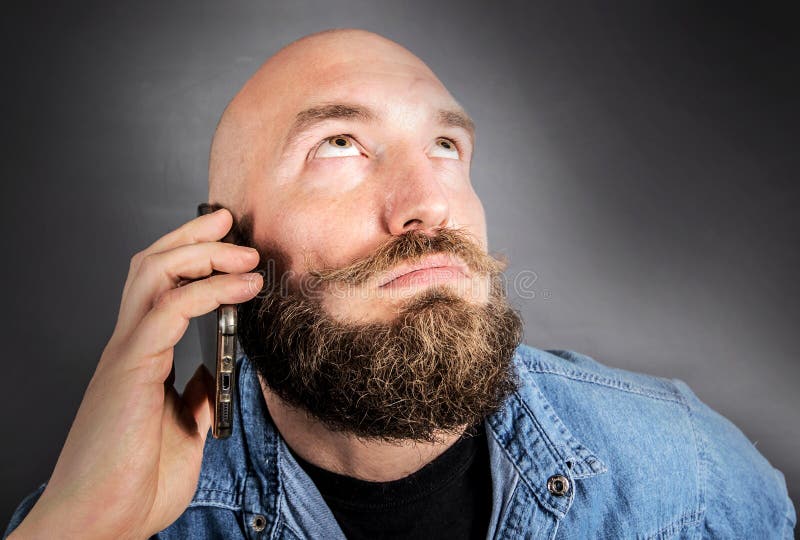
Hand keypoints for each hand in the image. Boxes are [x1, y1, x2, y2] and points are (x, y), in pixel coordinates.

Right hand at [12, 208, 262, 538]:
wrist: (101, 523)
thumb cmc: (136, 480)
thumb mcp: (187, 428)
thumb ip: (198, 394)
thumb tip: (217, 371)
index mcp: (143, 356)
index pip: (161, 286)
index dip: (194, 256)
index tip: (234, 242)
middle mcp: (130, 345)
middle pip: (152, 265)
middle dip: (195, 238)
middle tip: (236, 227)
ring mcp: (127, 354)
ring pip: (153, 274)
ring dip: (204, 255)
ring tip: (246, 254)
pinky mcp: (130, 370)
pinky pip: (167, 311)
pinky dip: (208, 291)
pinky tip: (241, 289)